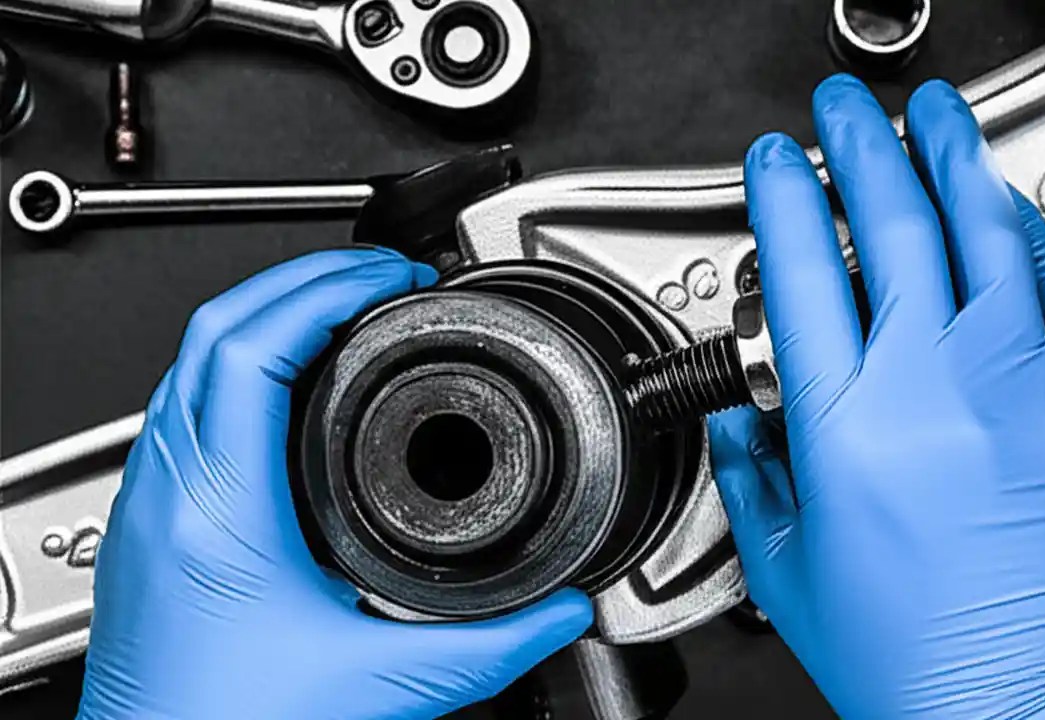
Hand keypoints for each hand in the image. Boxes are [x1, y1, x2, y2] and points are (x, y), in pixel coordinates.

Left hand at [79, 248, 592, 719]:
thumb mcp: (379, 683)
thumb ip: (490, 645)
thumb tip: (560, 610)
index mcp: (221, 509)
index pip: (252, 346)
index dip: (325, 287)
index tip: (389, 277)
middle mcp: (171, 490)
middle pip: (214, 329)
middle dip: (302, 279)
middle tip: (377, 275)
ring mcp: (150, 501)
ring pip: (191, 360)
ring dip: (266, 314)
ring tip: (341, 309)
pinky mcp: (149, 522)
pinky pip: (185, 401)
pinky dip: (240, 361)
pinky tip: (287, 382)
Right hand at [709, 76, 1044, 717]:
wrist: (1011, 694)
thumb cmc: (901, 644)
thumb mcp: (782, 561)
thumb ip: (748, 467)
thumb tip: (737, 409)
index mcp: (843, 426)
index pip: (803, 272)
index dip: (781, 199)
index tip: (771, 164)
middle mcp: (931, 389)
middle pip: (894, 227)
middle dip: (858, 149)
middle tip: (842, 114)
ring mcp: (1013, 386)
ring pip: (982, 234)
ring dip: (949, 160)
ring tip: (929, 118)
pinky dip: (1021, 234)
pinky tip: (998, 205)